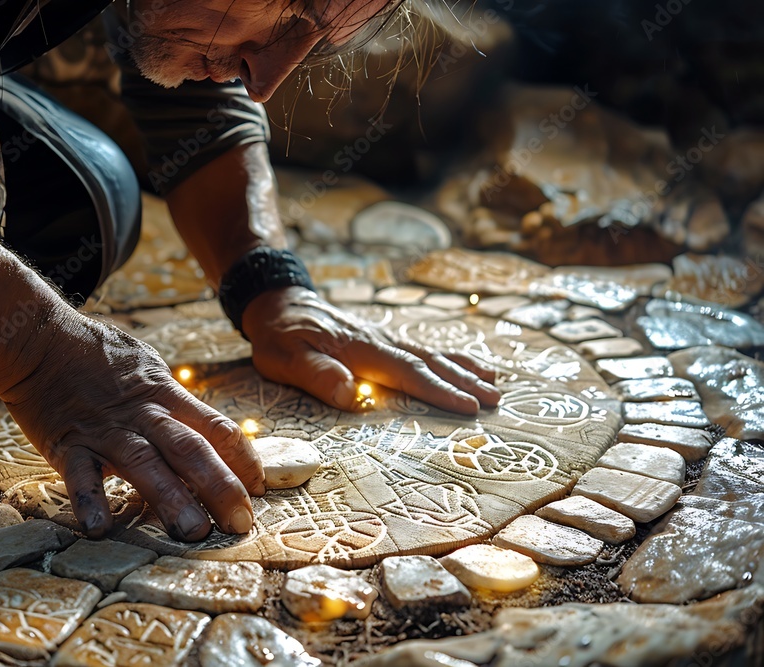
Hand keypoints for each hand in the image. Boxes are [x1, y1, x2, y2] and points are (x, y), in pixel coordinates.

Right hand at [0, 312, 265, 540]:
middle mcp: (143, 415)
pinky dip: (90, 501)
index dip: (243, 458)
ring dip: (171, 499)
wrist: (40, 340)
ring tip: (194, 531)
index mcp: (166, 396)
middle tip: (241, 523)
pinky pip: (80, 476)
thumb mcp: (148, 370)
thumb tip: (209, 434)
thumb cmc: (99, 357)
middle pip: (190, 450)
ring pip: (145, 465)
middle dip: (220, 487)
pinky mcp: (68, 444)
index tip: (260, 487)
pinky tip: (100, 528)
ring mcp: (106, 431)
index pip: (216, 428)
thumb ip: (175, 403)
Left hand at [242, 287, 500, 412]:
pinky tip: (465, 365)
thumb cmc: (279, 335)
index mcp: (361, 349)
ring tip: (494, 384)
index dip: (438, 391)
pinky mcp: (382, 339)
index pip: (406, 373)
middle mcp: (380, 341)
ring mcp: (384, 338)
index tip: (468, 407)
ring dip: (463, 369)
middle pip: (429, 362)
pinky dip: (448, 357)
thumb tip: (348, 393)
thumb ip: (315, 374)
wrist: (278, 302)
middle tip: (496, 401)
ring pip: (431, 353)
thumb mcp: (284, 357)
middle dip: (463, 382)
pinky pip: (422, 348)